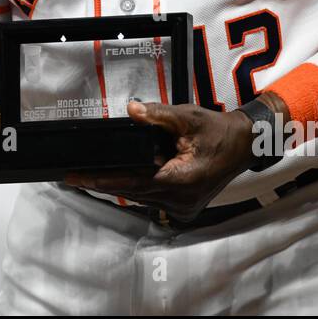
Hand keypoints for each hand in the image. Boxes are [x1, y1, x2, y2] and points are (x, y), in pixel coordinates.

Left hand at [63, 100, 256, 221]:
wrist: (244, 145)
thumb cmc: (218, 132)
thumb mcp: (187, 117)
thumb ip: (157, 115)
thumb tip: (132, 110)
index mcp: (181, 180)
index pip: (131, 182)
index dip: (101, 180)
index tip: (76, 178)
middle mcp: (181, 200)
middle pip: (132, 193)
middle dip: (103, 183)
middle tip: (73, 177)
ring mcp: (183, 207)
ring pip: (141, 198)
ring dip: (119, 187)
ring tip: (90, 176)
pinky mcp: (185, 207)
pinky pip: (153, 199)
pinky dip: (137, 189)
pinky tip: (121, 179)